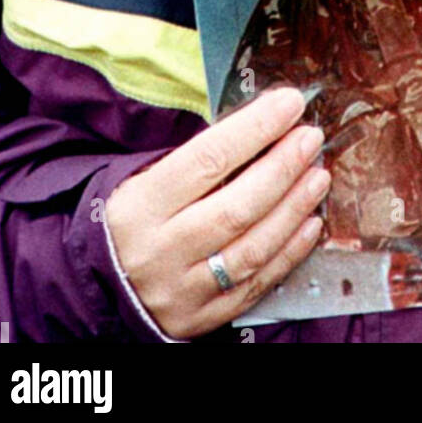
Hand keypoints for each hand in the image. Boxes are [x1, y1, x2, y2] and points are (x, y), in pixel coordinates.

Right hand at [105, 86, 329, 338]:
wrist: (102, 286)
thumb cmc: (134, 217)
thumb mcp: (145, 179)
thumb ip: (197, 159)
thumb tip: (263, 125)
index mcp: (142, 205)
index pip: (207, 160)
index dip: (255, 128)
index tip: (289, 103)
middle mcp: (160, 251)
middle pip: (235, 207)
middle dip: (282, 168)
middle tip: (310, 138)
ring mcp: (182, 289)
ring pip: (251, 250)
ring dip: (293, 209)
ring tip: (319, 176)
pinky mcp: (201, 319)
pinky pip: (255, 285)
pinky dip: (289, 253)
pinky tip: (310, 223)